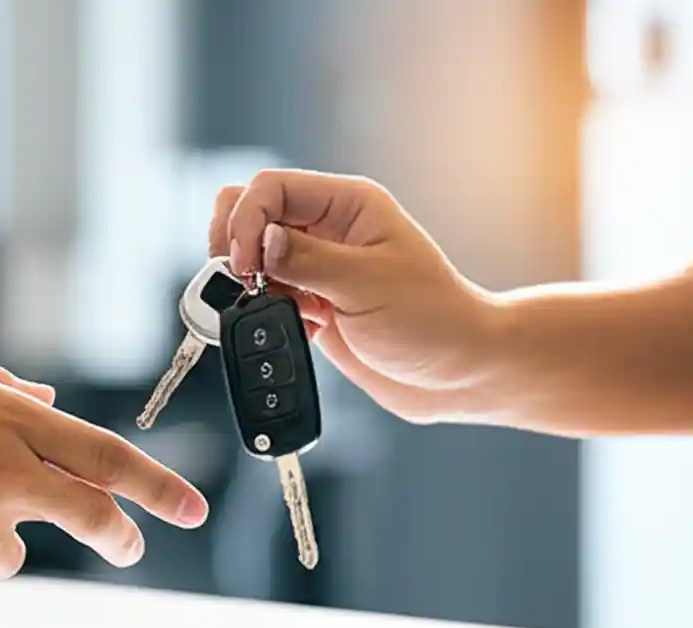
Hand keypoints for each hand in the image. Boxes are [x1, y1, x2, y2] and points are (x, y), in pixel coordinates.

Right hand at [0, 351, 208, 599]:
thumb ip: (5, 392)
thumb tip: (53, 407)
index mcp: (9, 419)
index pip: (105, 456)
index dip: (157, 485)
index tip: (191, 509)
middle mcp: (5, 472)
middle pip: (92, 516)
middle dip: (119, 536)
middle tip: (126, 545)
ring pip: (12, 555)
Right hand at [210, 170, 502, 423]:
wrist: (457, 375)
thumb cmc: (434, 321)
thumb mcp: (368, 284)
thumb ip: (307, 260)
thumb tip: (260, 241)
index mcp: (348, 205)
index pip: (271, 188)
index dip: (248, 222)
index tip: (247, 267)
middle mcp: (328, 229)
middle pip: (251, 212)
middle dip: (235, 245)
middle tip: (245, 282)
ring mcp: (318, 267)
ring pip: (253, 256)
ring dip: (248, 283)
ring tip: (269, 307)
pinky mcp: (313, 303)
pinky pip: (266, 296)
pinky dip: (263, 311)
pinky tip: (294, 327)